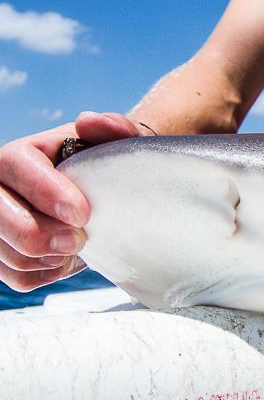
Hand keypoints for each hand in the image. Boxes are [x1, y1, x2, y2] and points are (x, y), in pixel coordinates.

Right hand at [0, 112, 150, 291]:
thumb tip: (90, 121)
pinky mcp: (2, 255)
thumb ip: (112, 128)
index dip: (44, 191)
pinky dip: (46, 275)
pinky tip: (65, 260)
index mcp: (19, 155)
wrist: (104, 194)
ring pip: (7, 253)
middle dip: (39, 235)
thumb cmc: (105, 166)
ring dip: (47, 258)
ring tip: (78, 245)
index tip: (81, 214)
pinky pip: (16, 278)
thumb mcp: (116, 143)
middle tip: (79, 240)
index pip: (14, 166)